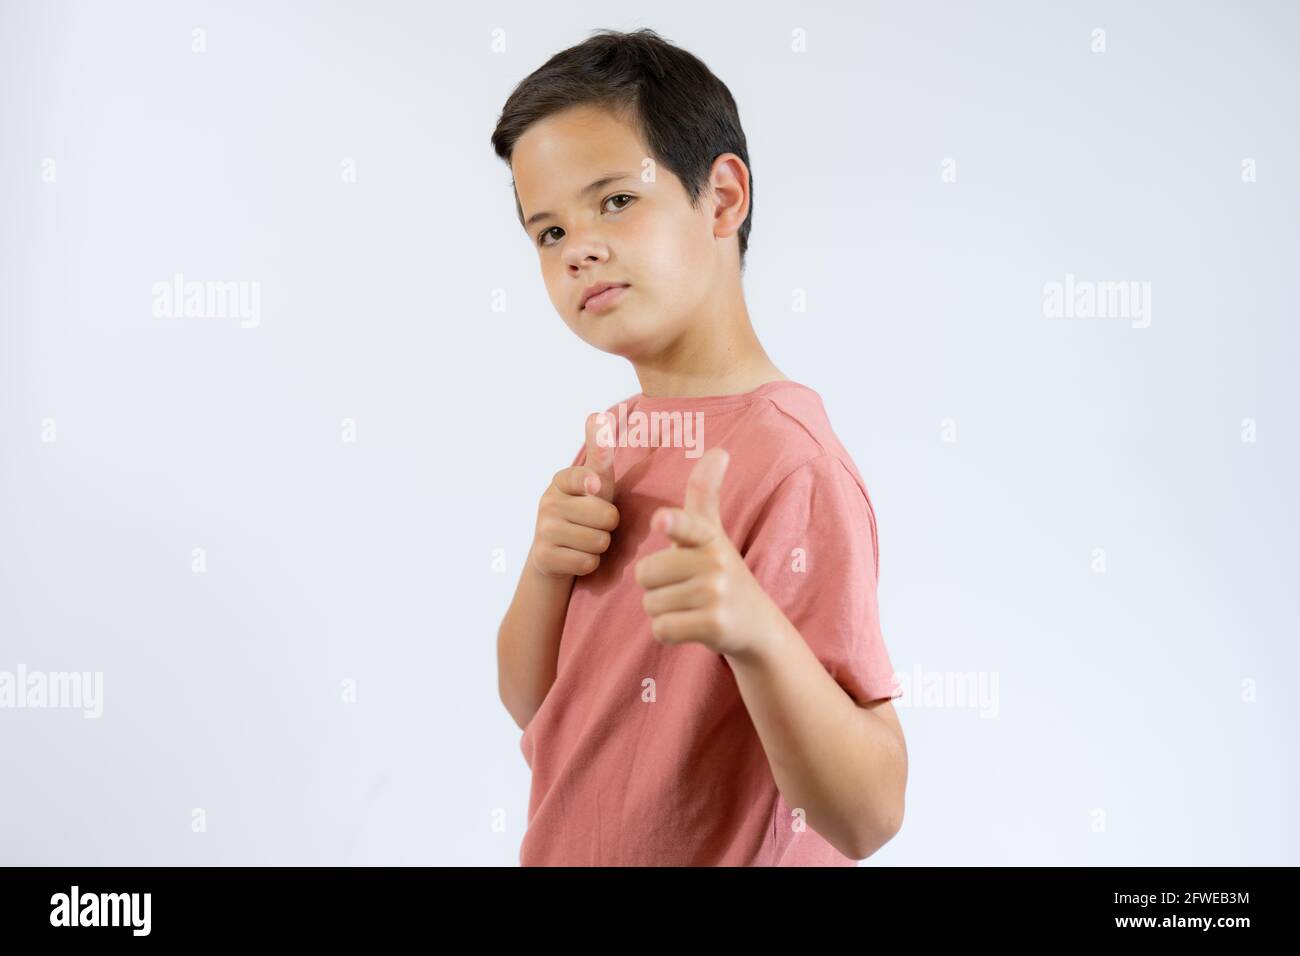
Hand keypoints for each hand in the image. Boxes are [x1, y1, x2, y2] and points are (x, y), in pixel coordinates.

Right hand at [529, 412, 619, 578]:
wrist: (554, 554)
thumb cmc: (585, 511)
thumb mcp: (596, 482)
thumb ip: (599, 451)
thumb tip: (597, 414)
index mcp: (561, 480)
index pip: (586, 477)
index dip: (593, 485)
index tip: (594, 487)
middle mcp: (548, 501)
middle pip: (606, 516)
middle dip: (609, 525)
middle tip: (596, 524)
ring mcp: (543, 530)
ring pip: (599, 541)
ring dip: (601, 545)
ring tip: (587, 540)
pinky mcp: (543, 557)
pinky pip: (587, 562)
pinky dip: (590, 563)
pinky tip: (577, 556)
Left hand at [634, 447, 786, 658]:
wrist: (756, 623)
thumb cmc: (721, 571)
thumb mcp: (714, 532)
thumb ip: (706, 493)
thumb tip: (720, 450)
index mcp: (708, 536)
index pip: (688, 524)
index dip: (672, 523)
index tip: (661, 520)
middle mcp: (715, 561)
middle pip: (645, 574)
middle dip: (654, 586)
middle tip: (683, 587)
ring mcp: (717, 594)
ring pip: (651, 604)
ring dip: (662, 610)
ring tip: (689, 606)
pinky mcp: (714, 625)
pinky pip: (662, 629)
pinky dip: (667, 632)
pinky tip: (689, 625)